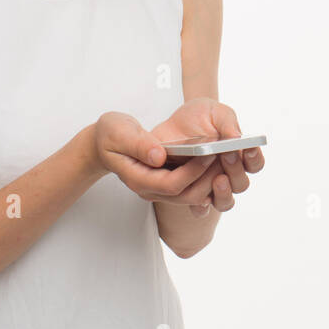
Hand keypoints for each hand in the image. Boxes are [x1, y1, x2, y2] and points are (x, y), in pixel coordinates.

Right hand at [93, 109, 230, 210]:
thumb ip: (139, 144)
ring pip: (193, 195)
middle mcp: (151, 190)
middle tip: (225, 156)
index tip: (210, 151)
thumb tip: (160, 155)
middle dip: (209, 178)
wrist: (103, 142)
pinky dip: (206, 178)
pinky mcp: (167, 183)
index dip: (194, 170)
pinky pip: (191, 188)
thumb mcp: (119, 132)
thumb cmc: (110, 134)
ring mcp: (159, 189)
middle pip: (187, 195)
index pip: (172, 184)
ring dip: (211, 179)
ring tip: (225, 158)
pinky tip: (217, 161)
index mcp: (139, 179)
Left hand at [150, 98, 264, 216]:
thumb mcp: (214, 112)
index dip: (254, 157)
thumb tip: (236, 138)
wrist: (173, 124)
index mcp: (239, 156)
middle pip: (241, 184)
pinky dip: (202, 207)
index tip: (248, 146)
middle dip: (236, 170)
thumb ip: (228, 122)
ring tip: (218, 179)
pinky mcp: (191, 193)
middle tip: (226, 154)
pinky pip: (201, 210)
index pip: (255, 164)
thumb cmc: (198, 117)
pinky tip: (199, 199)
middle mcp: (228, 175)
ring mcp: (211, 187)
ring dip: (224, 192)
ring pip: (225, 202)